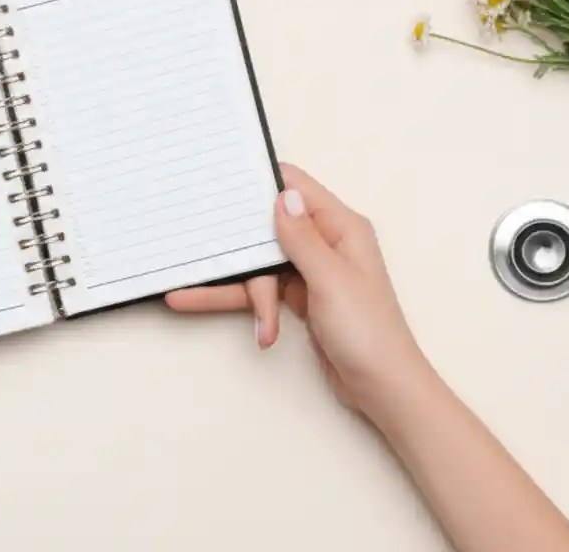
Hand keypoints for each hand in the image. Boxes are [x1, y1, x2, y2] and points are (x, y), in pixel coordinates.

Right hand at [166, 164, 427, 413]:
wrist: (382, 387)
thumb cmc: (369, 333)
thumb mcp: (331, 280)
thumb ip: (302, 237)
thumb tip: (283, 194)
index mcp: (342, 228)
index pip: (296, 187)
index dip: (261, 182)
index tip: (222, 185)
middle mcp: (327, 243)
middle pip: (270, 230)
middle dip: (240, 248)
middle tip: (199, 249)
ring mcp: (313, 272)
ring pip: (263, 265)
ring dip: (243, 289)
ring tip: (186, 297)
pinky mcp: (302, 298)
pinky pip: (264, 290)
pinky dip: (249, 304)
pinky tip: (211, 307)